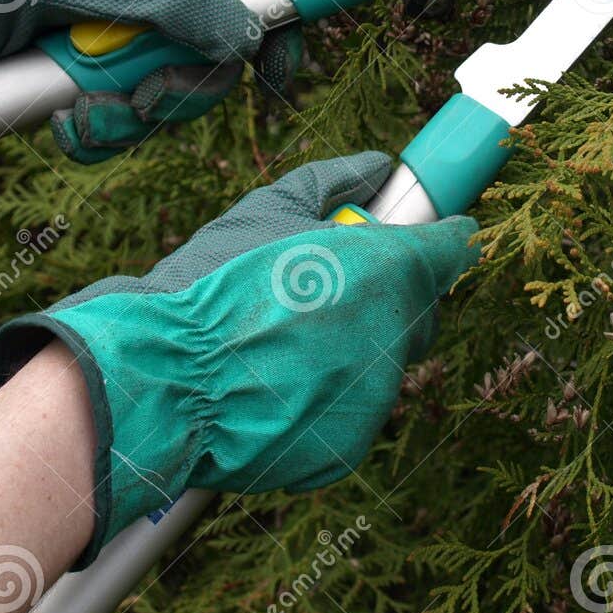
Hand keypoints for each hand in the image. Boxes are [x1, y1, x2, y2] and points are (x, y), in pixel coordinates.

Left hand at [0, 0, 300, 160]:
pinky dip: (93, 134)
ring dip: (126, 120)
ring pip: (163, 108)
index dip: (277, 36)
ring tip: (83, 108)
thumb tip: (250, 40)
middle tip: (143, 95)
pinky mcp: (88, 84)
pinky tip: (64, 119)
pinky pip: (117, 127)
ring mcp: (123, 48)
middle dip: (178, 96)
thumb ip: (193, 3)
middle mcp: (159, 6)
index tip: (281, 76)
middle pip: (212, 71)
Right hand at [0, 151, 477, 561]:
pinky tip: (272, 384)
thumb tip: (379, 166)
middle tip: (326, 291)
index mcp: (388, 270)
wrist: (162, 376)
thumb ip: (334, 181)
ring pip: (382, 367)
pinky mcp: (349, 447)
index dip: (431, 242)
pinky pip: (350, 414)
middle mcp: (395, 336)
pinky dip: (321, 401)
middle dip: (388, 300)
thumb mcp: (268, 210)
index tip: (415, 238)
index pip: (450, 251)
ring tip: (279, 342)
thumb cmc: (210, 284)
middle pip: (420, 315)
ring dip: (348, 352)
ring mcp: (375, 398)